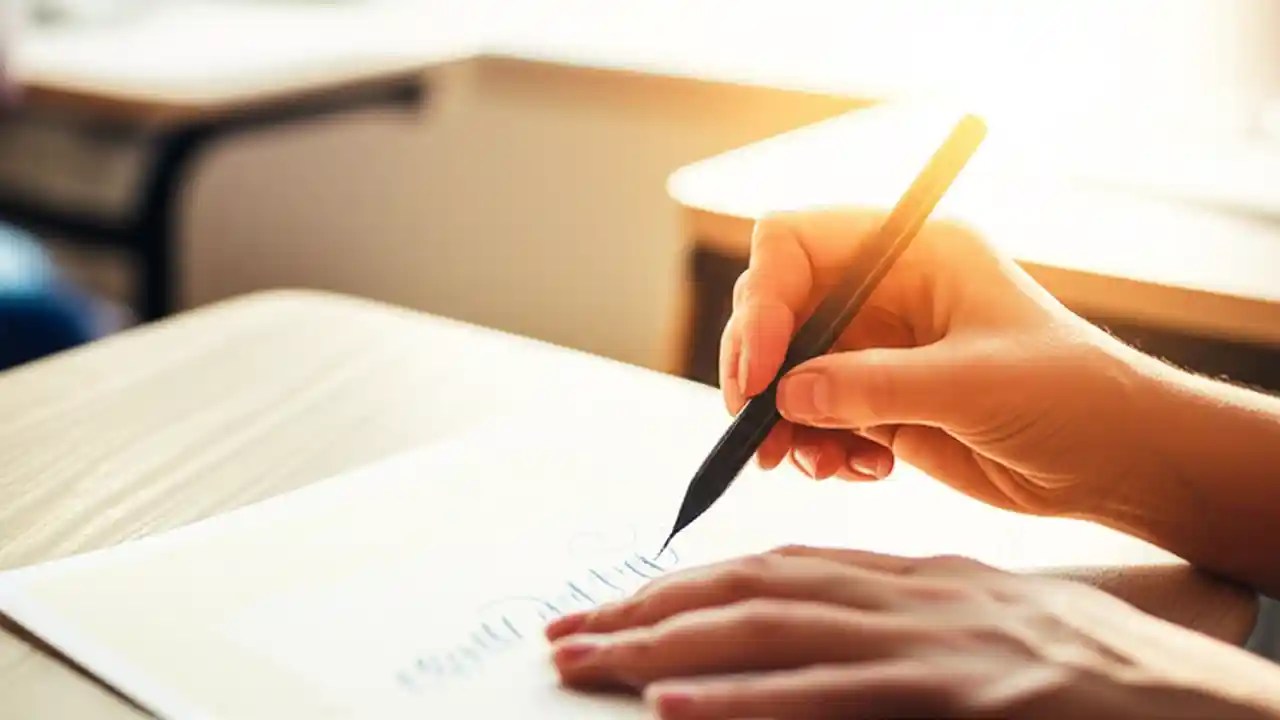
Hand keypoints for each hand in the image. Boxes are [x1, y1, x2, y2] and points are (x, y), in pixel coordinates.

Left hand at [546, 546, 1279, 718]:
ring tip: (588, 663)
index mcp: (918, 582)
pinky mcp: (970, 696)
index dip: (691, 584)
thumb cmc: (1097, 681)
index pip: (781, 569)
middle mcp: (916, 595)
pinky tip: (679, 705)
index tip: (622, 606)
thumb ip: (895, 649)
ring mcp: (940, 643)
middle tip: (566, 635)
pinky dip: (748, 700)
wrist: (1208, 700)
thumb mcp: (985, 645)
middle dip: (649, 611)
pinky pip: (836, 696)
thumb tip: (803, 669)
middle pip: (756, 589)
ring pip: (777, 628)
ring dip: (668, 646)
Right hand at [722, 210, 1160, 516]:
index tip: (762, 370)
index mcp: (910, 253)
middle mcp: (883, 292)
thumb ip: (873, 387)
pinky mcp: (878, 401)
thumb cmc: (1070, 396)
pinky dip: (814, 446)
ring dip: (782, 420)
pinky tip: (856, 470)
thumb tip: (785, 398)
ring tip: (811, 463)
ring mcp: (877, 348)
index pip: (797, 245)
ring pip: (787, 371)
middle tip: (757, 428)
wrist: (1117, 461)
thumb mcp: (972, 384)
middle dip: (761, 369)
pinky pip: (812, 416)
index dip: (766, 300)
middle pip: (778, 308)